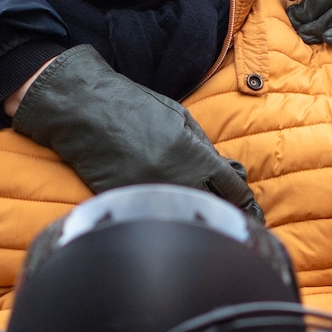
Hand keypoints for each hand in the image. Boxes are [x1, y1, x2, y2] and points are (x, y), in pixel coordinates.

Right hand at [12, 45, 263, 222]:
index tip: (246, 208)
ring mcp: (150, 194)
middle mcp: (176, 179)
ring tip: (201, 226)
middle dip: (223, 215)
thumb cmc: (132, 106)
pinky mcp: (125, 203)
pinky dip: (160, 219)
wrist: (84, 110)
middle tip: (230, 224)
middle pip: (213, 209)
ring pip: (184, 218)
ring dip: (193, 220)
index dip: (242, 200)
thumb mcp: (178, 116)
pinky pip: (151, 217)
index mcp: (194, 155)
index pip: (232, 188)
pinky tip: (166, 223)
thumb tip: (225, 170)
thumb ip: (203, 145)